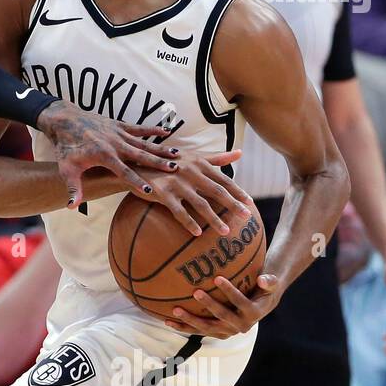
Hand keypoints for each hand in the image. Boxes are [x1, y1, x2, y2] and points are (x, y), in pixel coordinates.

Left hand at [37, 101, 180, 207]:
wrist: (64, 120)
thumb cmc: (65, 147)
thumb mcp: (67, 169)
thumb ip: (73, 188)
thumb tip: (72, 207)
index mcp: (103, 156)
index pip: (123, 172)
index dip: (136, 182)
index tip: (149, 191)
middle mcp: (114, 144)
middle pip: (140, 156)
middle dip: (157, 163)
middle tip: (175, 169)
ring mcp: (118, 133)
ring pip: (143, 143)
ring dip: (160, 149)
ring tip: (177, 155)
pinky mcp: (119, 125)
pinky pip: (139, 128)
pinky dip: (153, 129)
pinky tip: (167, 131)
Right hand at [135, 149, 253, 235]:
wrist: (135, 164)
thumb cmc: (167, 162)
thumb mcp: (192, 156)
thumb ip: (216, 158)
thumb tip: (240, 153)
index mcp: (199, 163)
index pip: (223, 178)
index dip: (237, 190)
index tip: (250, 202)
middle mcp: (190, 172)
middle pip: (217, 191)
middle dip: (233, 204)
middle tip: (247, 217)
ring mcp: (177, 183)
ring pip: (200, 204)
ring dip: (214, 219)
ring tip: (225, 231)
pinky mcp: (163, 193)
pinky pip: (179, 211)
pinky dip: (189, 222)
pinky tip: (198, 233)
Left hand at [167, 273, 280, 338]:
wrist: (260, 306)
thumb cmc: (263, 290)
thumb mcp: (270, 284)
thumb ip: (269, 281)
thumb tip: (263, 279)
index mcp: (253, 313)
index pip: (240, 302)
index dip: (230, 291)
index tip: (217, 278)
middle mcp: (240, 325)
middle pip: (222, 316)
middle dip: (209, 305)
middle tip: (196, 292)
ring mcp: (227, 331)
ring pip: (207, 328)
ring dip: (190, 320)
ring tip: (175, 311)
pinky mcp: (216, 333)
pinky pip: (198, 331)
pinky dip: (183, 327)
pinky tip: (167, 321)